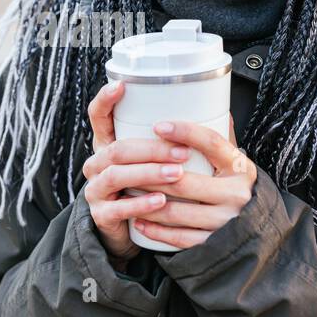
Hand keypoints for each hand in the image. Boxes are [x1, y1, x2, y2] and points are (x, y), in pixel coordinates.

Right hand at [81, 80, 194, 262]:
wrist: (126, 230)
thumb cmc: (145, 187)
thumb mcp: (152, 161)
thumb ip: (172, 139)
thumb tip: (221, 111)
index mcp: (107, 145)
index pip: (98, 116)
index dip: (105, 100)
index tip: (122, 86)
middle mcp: (96, 164)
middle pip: (117, 149)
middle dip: (150, 149)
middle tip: (182, 153)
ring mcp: (95, 190)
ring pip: (116, 175)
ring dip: (148, 173)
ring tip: (176, 175)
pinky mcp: (101, 215)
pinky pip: (119, 208)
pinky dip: (141, 204)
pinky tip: (161, 201)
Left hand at [132, 115, 257, 249]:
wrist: (256, 231)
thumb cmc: (235, 187)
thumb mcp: (234, 162)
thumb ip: (219, 139)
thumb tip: (205, 98)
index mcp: (240, 167)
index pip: (211, 142)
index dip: (184, 132)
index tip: (159, 125)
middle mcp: (236, 194)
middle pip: (184, 180)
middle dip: (150, 173)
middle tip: (128, 165)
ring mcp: (224, 221)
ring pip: (175, 211)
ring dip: (146, 201)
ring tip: (127, 191)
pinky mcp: (212, 244)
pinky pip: (178, 236)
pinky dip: (154, 228)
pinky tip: (139, 219)